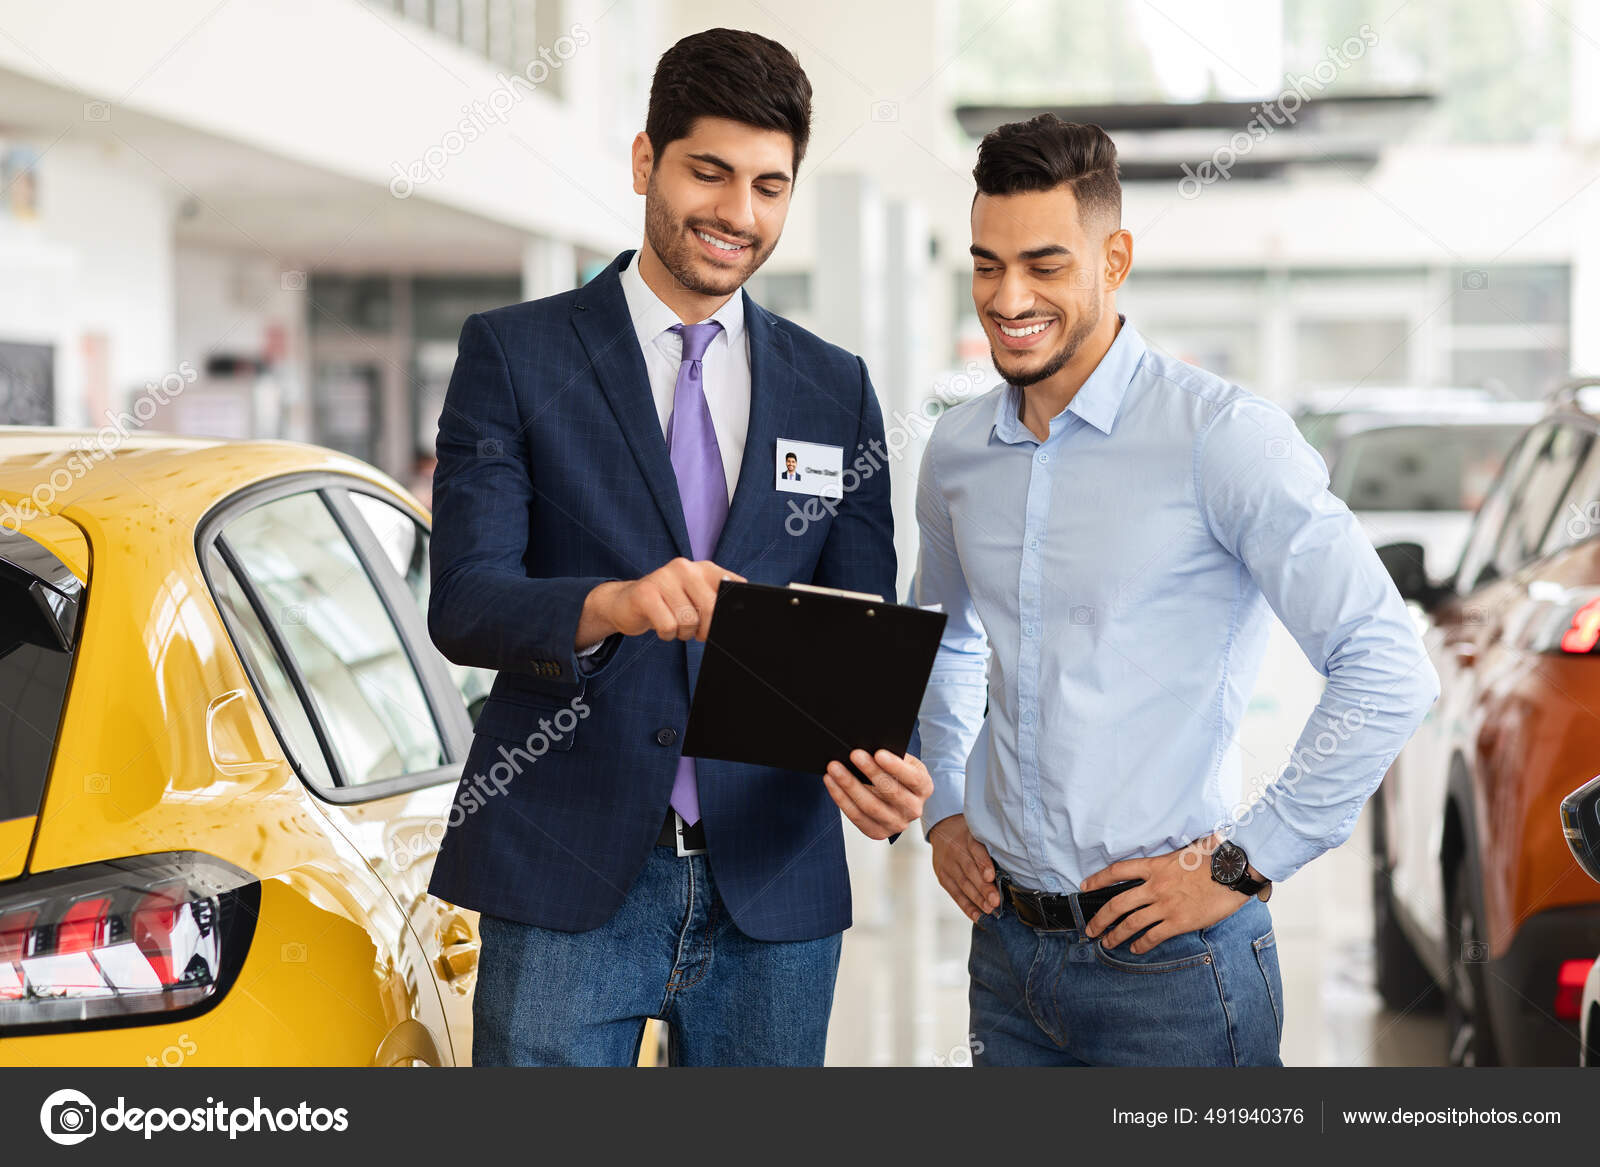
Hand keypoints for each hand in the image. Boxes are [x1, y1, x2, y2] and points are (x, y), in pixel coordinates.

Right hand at [578, 559, 744, 644]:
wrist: (625, 602)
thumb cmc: (669, 605)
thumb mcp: (696, 598)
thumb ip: (718, 603)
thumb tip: (743, 618)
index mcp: (704, 568)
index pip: (732, 587)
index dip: (730, 613)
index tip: (721, 623)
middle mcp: (686, 567)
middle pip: (712, 608)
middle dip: (706, 629)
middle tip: (696, 631)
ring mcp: (664, 577)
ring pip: (689, 621)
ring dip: (683, 633)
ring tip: (674, 624)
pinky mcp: (645, 593)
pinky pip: (669, 626)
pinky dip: (666, 634)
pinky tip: (660, 625)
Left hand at [823, 749, 932, 840]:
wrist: (898, 797)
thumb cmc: (898, 774)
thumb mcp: (904, 762)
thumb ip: (894, 756)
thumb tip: (870, 748)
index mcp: (924, 788)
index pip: (913, 778)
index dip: (896, 766)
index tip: (878, 753)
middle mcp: (914, 809)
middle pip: (890, 792)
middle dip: (870, 771)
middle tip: (853, 754)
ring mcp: (897, 824)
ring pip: (870, 806)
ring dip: (849, 785)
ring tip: (834, 768)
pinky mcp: (879, 833)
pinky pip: (856, 816)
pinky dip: (841, 798)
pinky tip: (831, 782)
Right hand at [928, 814, 999, 922]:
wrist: (943, 831)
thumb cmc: (969, 836)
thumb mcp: (979, 833)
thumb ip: (992, 846)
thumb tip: (1014, 866)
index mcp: (968, 837)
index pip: (975, 849)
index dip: (983, 863)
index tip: (991, 876)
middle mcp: (956, 850)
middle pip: (970, 870)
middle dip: (983, 888)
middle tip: (995, 901)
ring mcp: (947, 864)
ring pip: (963, 884)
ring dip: (976, 899)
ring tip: (989, 909)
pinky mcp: (943, 877)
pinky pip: (955, 894)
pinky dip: (966, 906)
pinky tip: (977, 915)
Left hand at [1079, 833, 1252, 954]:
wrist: (1234, 871)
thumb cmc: (1214, 858)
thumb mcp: (1185, 851)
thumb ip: (1170, 859)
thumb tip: (1167, 860)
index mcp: (1155, 866)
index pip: (1117, 871)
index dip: (1098, 879)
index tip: (1085, 886)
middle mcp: (1155, 886)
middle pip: (1117, 903)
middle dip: (1099, 918)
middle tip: (1089, 928)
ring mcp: (1166, 905)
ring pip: (1131, 923)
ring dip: (1115, 935)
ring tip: (1106, 942)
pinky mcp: (1179, 921)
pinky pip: (1153, 936)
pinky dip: (1141, 944)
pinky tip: (1135, 949)